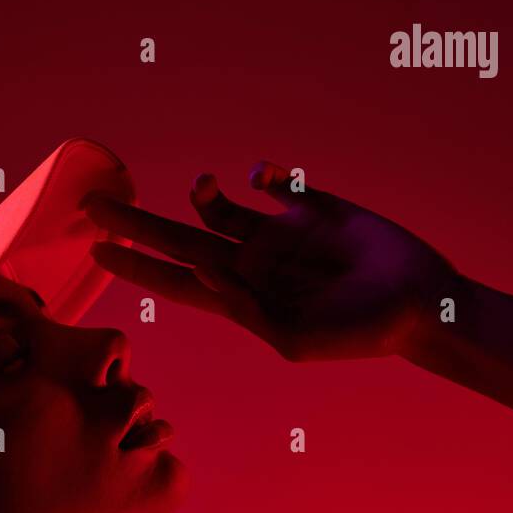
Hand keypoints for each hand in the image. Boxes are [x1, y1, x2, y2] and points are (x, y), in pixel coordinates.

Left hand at [83, 161, 456, 362]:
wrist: (418, 303)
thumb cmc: (359, 334)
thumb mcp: (295, 338)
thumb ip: (246, 311)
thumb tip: (203, 269)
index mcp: (242, 300)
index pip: (176, 282)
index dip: (135, 267)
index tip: (94, 249)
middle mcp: (251, 266)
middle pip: (180, 241)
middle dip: (135, 223)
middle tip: (93, 202)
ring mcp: (277, 235)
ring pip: (217, 209)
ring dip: (201, 195)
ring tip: (203, 187)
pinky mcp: (309, 206)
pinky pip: (270, 182)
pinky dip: (260, 174)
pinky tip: (258, 177)